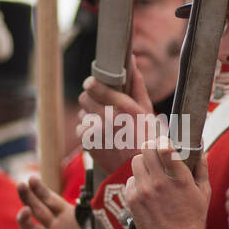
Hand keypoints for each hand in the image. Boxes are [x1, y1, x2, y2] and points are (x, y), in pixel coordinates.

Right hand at [17, 176, 87, 228]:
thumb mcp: (97, 223)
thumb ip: (89, 210)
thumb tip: (87, 193)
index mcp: (66, 216)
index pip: (49, 199)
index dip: (40, 190)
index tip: (31, 179)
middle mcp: (55, 228)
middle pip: (37, 210)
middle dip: (27, 197)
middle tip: (20, 185)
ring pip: (31, 228)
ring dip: (24, 219)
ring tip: (25, 211)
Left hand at [77, 56, 155, 179]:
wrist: (135, 168)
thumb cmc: (145, 138)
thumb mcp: (147, 110)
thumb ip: (137, 85)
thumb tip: (131, 60)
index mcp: (123, 106)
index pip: (93, 85)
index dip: (93, 84)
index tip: (94, 85)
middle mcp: (107, 117)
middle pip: (84, 98)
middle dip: (91, 99)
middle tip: (101, 106)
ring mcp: (95, 131)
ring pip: (82, 114)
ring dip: (90, 116)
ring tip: (104, 124)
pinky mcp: (87, 143)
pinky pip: (81, 129)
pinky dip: (88, 131)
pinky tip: (101, 136)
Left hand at [125, 136, 210, 228]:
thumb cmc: (193, 219)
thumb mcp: (204, 193)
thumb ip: (202, 168)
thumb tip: (200, 149)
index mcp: (180, 179)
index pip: (164, 147)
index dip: (163, 141)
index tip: (165, 144)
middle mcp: (159, 183)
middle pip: (146, 149)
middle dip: (152, 149)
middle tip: (156, 154)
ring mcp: (144, 191)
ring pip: (136, 161)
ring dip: (144, 163)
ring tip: (151, 172)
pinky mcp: (133, 200)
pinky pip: (130, 180)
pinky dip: (137, 182)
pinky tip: (145, 189)